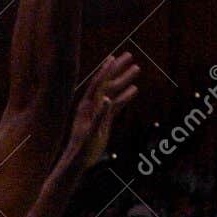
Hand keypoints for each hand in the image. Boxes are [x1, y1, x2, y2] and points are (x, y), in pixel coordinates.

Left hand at [69, 51, 139, 168]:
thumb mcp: (92, 133)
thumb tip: (108, 100)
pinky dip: (125, 96)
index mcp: (88, 106)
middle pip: (107, 83)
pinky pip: (116, 105)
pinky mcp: (104, 120)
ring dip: (124, 80)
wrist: (79, 161)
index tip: (116, 58)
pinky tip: (135, 90)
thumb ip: (100, 116)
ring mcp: (99, 111)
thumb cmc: (83, 148)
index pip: (98, 83)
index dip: (107, 70)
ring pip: (113, 92)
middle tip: (130, 56)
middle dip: (118, 69)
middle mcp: (93, 105)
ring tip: (137, 69)